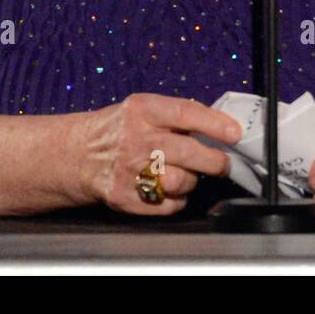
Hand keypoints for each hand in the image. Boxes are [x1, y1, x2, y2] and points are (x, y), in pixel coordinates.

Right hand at [70, 94, 242, 214]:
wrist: (79, 155)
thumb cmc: (121, 129)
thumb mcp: (143, 108)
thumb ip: (176, 115)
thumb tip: (221, 125)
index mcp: (143, 110)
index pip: (186, 113)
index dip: (215, 124)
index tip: (235, 133)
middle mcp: (136, 139)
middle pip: (188, 152)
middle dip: (215, 161)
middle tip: (224, 163)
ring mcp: (130, 171)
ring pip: (181, 181)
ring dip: (192, 181)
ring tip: (187, 174)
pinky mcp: (125, 198)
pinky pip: (169, 205)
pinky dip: (177, 199)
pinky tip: (170, 189)